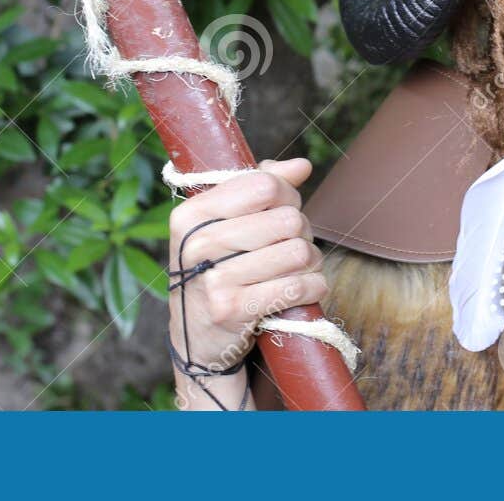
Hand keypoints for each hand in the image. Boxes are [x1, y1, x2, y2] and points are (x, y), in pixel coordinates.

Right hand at [166, 157, 327, 408]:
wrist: (195, 337)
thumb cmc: (217, 268)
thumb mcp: (225, 224)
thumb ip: (260, 186)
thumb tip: (301, 166)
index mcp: (191, 213)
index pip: (263, 184)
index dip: (286, 194)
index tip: (282, 209)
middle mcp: (197, 244)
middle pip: (288, 219)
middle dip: (301, 232)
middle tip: (288, 246)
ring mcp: (213, 280)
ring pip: (299, 252)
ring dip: (309, 262)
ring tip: (293, 269)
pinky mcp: (233, 311)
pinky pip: (298, 286)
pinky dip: (312, 287)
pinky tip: (300, 290)